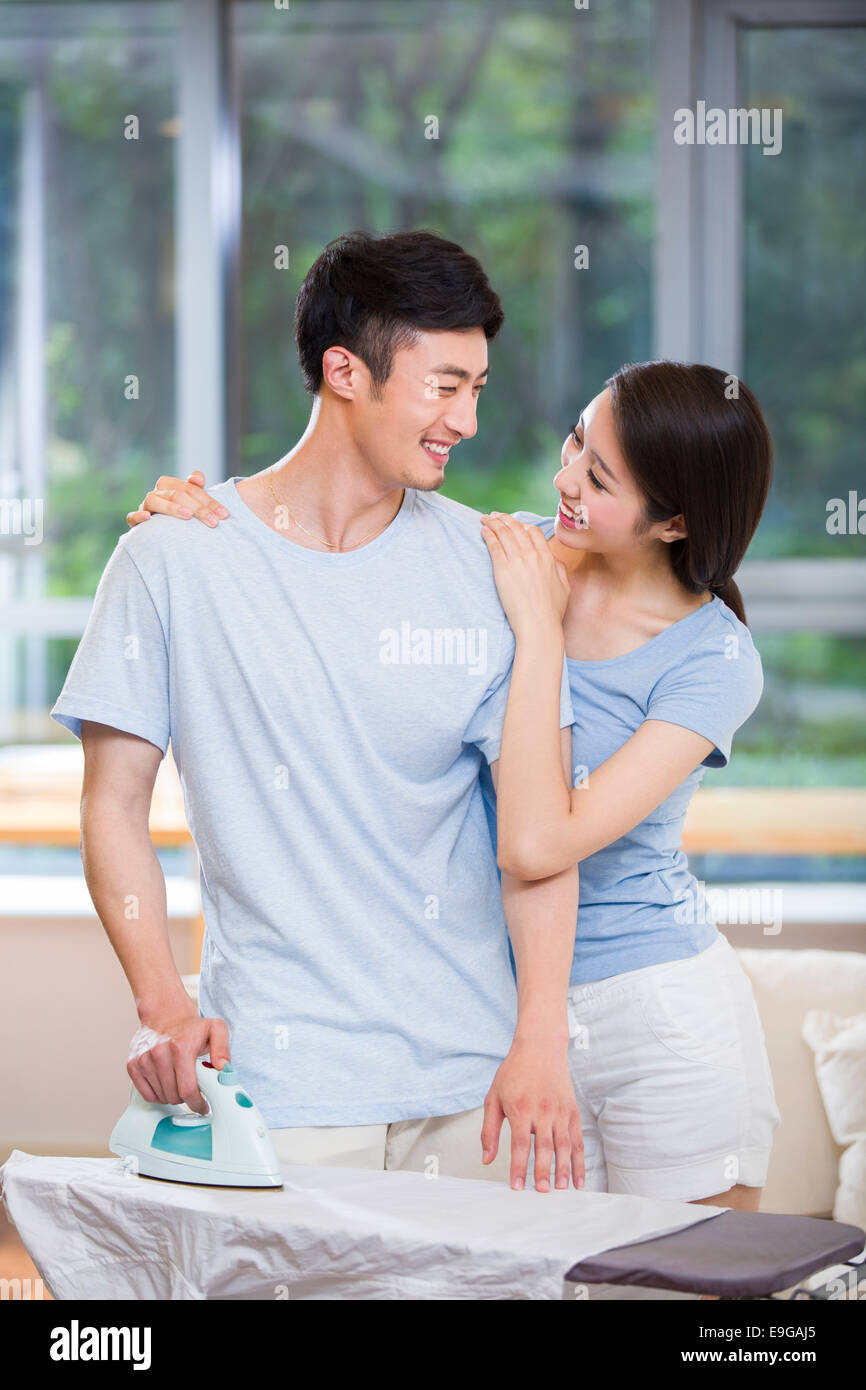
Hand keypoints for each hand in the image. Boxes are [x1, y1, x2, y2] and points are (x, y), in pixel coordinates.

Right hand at [126, 470, 228, 528]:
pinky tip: (148, 518)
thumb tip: (197, 477)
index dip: (209, 500)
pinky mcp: (135, 521)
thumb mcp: (193, 501)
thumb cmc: (182, 513)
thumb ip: (197, 488)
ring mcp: (145, 506)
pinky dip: (138, 516)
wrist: (161, 531)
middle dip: (198, 508)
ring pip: (155, 501)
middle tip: (214, 522)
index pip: (191, 488)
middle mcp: (157, 493)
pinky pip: (132, 517)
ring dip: (171, 507)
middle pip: (177, 494)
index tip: (224, 514)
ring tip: (187, 516)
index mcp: (171, 484)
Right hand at [127, 1006, 230, 1114]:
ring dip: (172, 1097)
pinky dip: (158, 1095)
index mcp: (180, 1048)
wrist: (165, 1013)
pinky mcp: (133, 1064)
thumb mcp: (215, 1029)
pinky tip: (167, 1085)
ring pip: (161, 1097)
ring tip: (180, 1084)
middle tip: (193, 1090)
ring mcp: (144, 1059)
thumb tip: (223, 1068)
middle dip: (186, 1099)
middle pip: (174, 1096)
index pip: (187, 1090)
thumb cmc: (190, 1026)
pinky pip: (146, 1094)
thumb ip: (222, 1048)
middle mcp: (159, 1053)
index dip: (197, 1103)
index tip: (203, 1106)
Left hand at [480, 512, 569, 639]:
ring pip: (504, 533)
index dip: (522, 525)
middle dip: (505, 519)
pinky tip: (483, 530)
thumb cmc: (551, 612)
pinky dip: (488, 535)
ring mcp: (517, 561)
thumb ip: (559, 570)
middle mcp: (533, 555)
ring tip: (486, 518)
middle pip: (517, 528)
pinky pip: (494, 545)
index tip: (514, 524)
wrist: (538, 624)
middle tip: (496, 516)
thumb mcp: (564, 587)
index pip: (533, 532)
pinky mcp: (503, 569)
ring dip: (494, 522)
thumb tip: (554, 560)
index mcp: (548, 558)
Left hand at [481, 1037, 584, 1190]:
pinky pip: (577, 1140)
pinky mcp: (573, 1112)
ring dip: (564, 1170)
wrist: (540, 1047)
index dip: (519, 1167)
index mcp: (521, 1108)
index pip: (520, 1144)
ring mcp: (561, 1112)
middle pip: (544, 1147)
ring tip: (561, 1190)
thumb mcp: (494, 1097)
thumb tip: (486, 1159)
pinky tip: (579, 1179)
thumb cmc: (514, 1072)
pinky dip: (579, 1161)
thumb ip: (489, 1130)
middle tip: (541, 1193)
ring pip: (564, 1146)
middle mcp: (543, 1111)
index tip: (517, 1187)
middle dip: (543, 1172)